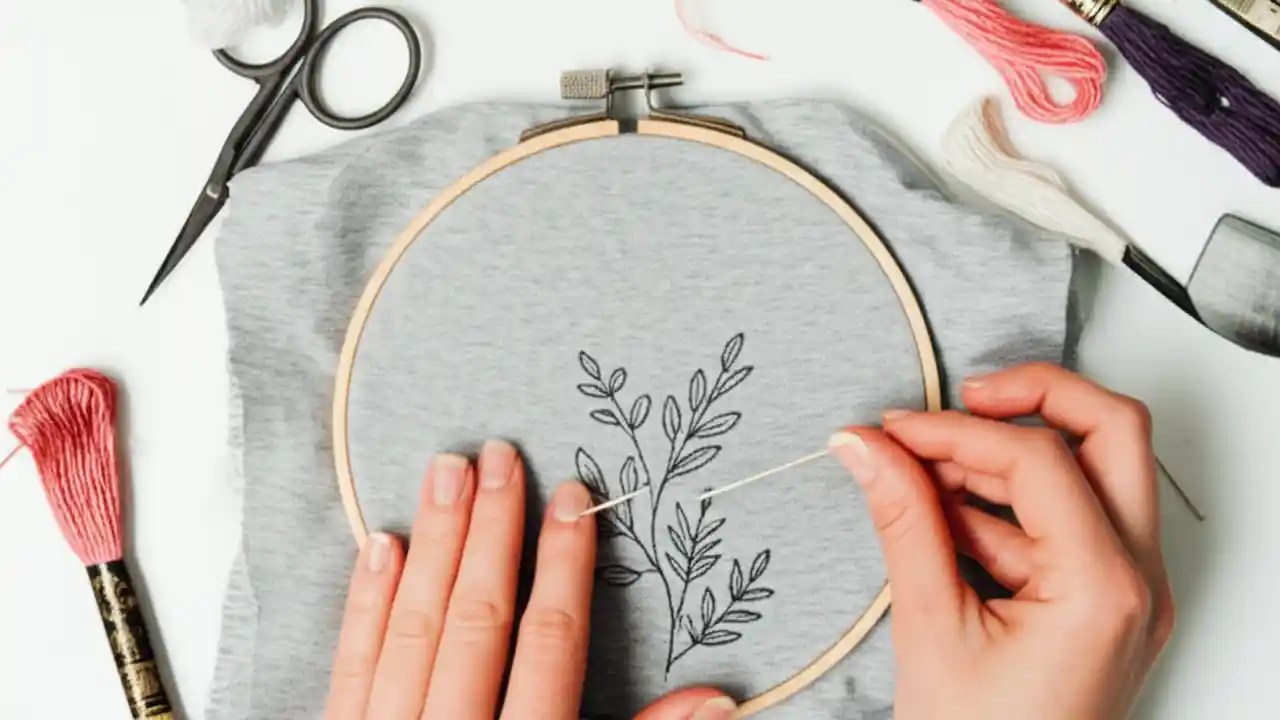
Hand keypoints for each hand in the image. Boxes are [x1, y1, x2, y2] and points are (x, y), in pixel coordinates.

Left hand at [323, 440, 738, 719]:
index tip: (573, 501)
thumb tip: (718, 700)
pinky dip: (364, 602)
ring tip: (444, 472)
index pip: (548, 641)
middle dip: (492, 532)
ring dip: (432, 544)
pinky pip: (350, 665)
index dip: (563, 564)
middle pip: (476, 619)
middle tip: (500, 457)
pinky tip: (379, 546)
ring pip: (411, 627)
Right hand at [830, 363, 1173, 719]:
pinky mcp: (1101, 600)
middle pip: (1112, 433)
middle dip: (1032, 398)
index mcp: (1105, 589)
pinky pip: (1066, 519)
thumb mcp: (931, 631)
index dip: (954, 431)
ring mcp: (1126, 590)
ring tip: (922, 470)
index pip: (1037, 460)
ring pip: (1095, 469)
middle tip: (958, 398)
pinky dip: (1005, 503)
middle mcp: (1136, 581)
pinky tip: (941, 514)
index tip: (892, 432)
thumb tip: (867, 447)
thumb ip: (902, 522)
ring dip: (1008, 455)